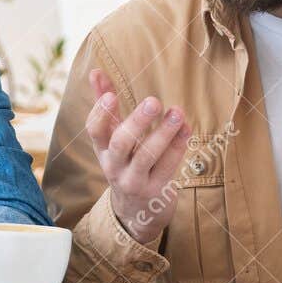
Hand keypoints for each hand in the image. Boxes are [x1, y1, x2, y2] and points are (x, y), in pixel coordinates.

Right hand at [84, 68, 190, 243]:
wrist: (136, 211)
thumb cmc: (124, 161)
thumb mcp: (111, 137)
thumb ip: (105, 104)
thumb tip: (96, 71)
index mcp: (102, 149)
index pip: (95, 130)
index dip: (101, 113)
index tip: (112, 95)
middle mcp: (115, 166)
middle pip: (121, 144)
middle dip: (137, 122)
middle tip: (153, 101)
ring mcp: (135, 180)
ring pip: (147, 156)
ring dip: (164, 133)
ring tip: (178, 112)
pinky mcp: (156, 191)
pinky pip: (168, 167)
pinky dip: (178, 146)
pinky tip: (187, 128)